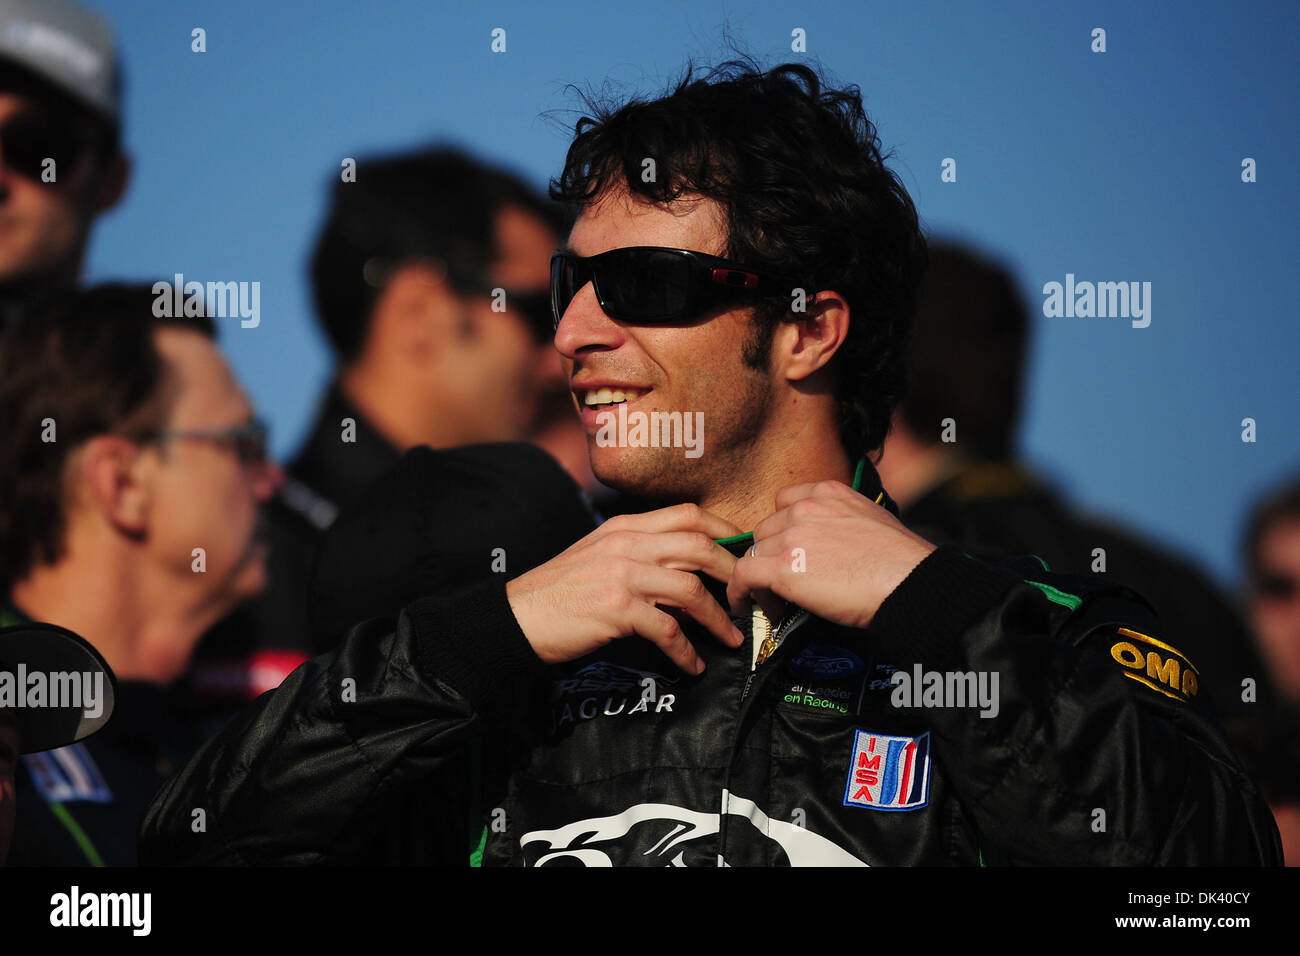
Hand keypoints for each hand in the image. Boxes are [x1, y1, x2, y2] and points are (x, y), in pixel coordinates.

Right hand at [505, 503, 745, 674]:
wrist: (516, 617)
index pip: (687, 513)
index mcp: (625, 526)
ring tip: (730, 639)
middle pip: (699, 545)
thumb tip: (686, 580)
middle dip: (732, 572)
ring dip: (717, 618)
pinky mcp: (616, 609)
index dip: (723, 528)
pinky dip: (685, 650)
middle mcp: (627, 543)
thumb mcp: (599, 555)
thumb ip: (640, 556)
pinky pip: (666, 629)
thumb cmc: (559, 591)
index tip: (742, 551)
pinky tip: (692, 664)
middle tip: (746, 596)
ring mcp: (622, 575)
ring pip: (690, 588)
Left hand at [726, 480, 937, 629]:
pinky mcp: (783, 567)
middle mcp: (806, 508)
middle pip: (766, 531)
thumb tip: (830, 549)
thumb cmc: (902, 563)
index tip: (786, 550)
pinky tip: (743, 606)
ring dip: (761, 579)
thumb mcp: (871, 521)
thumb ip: (841, 524)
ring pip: (754, 555)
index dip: (782, 530)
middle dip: (771, 556)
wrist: (909, 583)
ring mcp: (793, 536)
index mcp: (829, 493)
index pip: (785, 502)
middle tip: (783, 583)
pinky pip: (742, 575)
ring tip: (776, 602)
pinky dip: (738, 592)